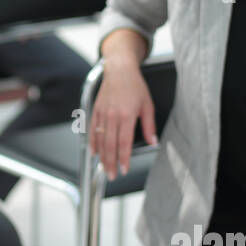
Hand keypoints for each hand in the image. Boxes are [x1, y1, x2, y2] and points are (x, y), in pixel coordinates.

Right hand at [89, 58, 156, 179]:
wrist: (119, 70)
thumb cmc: (135, 86)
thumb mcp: (148, 105)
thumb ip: (149, 126)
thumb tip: (152, 142)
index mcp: (126, 115)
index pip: (124, 143)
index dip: (124, 158)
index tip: (124, 170)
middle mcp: (112, 116)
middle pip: (109, 145)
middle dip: (111, 162)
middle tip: (112, 175)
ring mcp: (102, 113)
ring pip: (99, 140)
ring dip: (102, 156)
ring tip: (104, 168)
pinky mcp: (95, 110)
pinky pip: (92, 130)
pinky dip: (93, 143)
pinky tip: (94, 152)